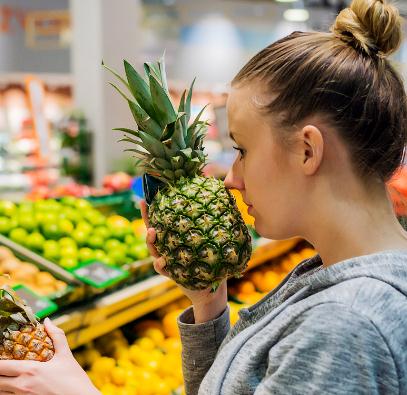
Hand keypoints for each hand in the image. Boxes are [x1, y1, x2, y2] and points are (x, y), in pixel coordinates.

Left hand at [0, 318, 99, 394]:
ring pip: (1, 392)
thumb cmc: (74, 380)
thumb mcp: (66, 355)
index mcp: (30, 371)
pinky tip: (14, 388)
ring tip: (6, 377)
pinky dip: (8, 393)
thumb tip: (47, 321)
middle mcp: (22, 386)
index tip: (0, 356)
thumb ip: (56, 336)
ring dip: (2, 384)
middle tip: (3, 367)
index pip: (1, 366)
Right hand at [140, 200, 226, 322]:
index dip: (150, 212)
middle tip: (149, 211)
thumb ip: (211, 227)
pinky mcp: (170, 273)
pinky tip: (163, 260)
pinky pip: (161, 268)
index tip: (144, 200)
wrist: (209, 288)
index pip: (159, 222)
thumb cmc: (210, 261)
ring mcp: (167, 260)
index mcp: (173, 238)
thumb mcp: (209, 242)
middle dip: (146, 222)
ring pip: (154, 250)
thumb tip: (223, 200)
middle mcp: (166, 248)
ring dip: (150, 241)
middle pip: (152, 233)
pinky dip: (160, 264)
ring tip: (152, 232)